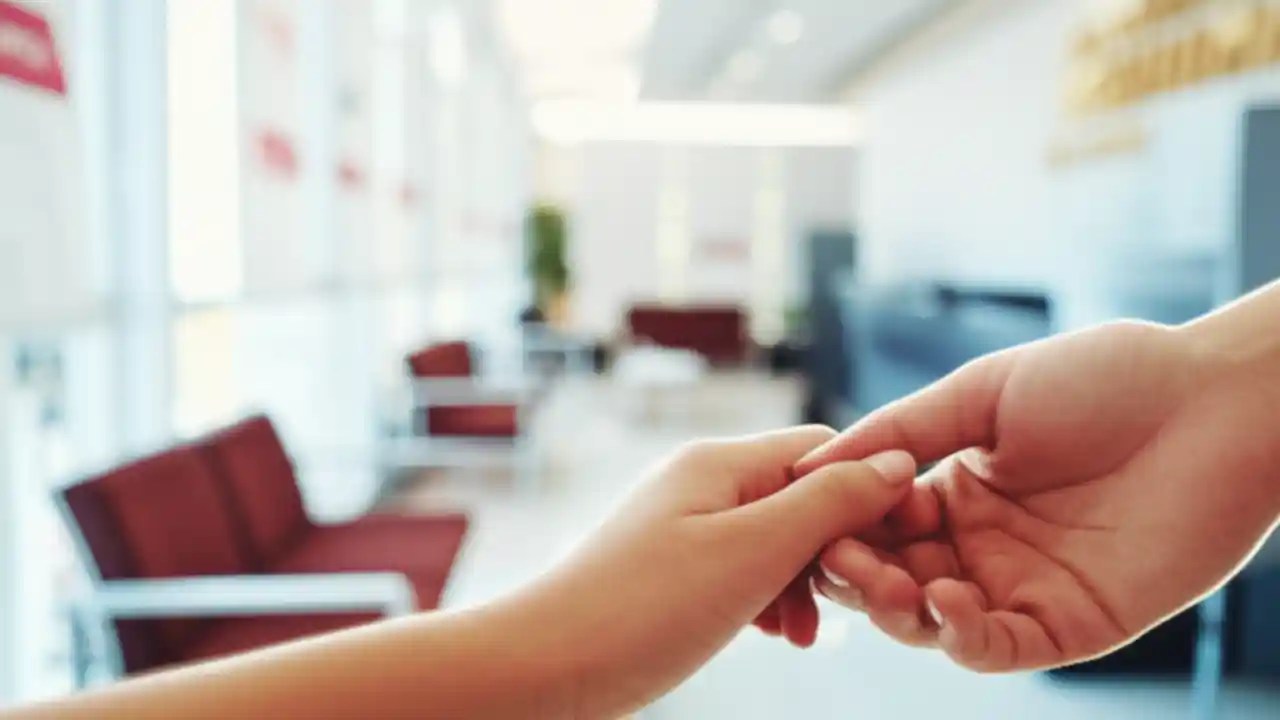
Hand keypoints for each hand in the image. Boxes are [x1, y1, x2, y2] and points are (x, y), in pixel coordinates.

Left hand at [524, 426, 916, 715]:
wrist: (543, 666)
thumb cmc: (643, 610)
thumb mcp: (753, 554)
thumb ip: (828, 505)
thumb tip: (895, 462)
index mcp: (720, 462)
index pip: (822, 449)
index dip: (864, 494)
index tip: (886, 554)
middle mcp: (701, 481)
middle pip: (800, 496)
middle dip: (830, 551)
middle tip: (839, 608)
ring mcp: (683, 524)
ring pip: (774, 539)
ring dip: (801, 583)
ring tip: (800, 634)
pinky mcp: (671, 567)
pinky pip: (741, 569)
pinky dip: (766, 599)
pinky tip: (770, 635)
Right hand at [796, 321, 1279, 671]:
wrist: (1212, 402)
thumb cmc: (1104, 380)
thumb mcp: (981, 392)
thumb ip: (899, 429)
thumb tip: (808, 460)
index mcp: (955, 492)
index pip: (873, 524)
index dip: (837, 523)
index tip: (809, 511)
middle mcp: (980, 547)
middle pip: (891, 580)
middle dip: (855, 573)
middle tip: (836, 556)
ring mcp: (1023, 588)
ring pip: (931, 623)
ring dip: (896, 609)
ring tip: (886, 581)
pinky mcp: (1072, 623)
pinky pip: (1000, 648)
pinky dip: (962, 636)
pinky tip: (949, 600)